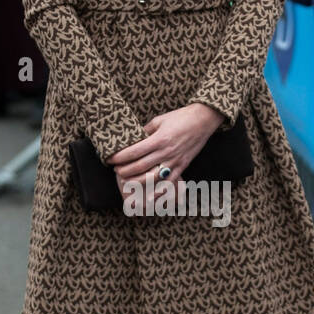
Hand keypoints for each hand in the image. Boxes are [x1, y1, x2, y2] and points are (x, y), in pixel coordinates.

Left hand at [106, 103, 224, 207]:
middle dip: (125, 170)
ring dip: (137, 182)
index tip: (110, 159)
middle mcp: (166, 152)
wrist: (203, 120)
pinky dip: (158, 191)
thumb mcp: (160, 120)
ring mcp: (175, 161)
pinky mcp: (182, 167)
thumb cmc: (181, 117)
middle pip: (140, 166)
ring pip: (152, 177)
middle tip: (115, 171)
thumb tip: (132, 140)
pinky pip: (168, 183)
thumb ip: (145, 131)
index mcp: (159, 139)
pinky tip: (149, 196)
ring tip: (127, 182)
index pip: (134, 152)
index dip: (119, 157)